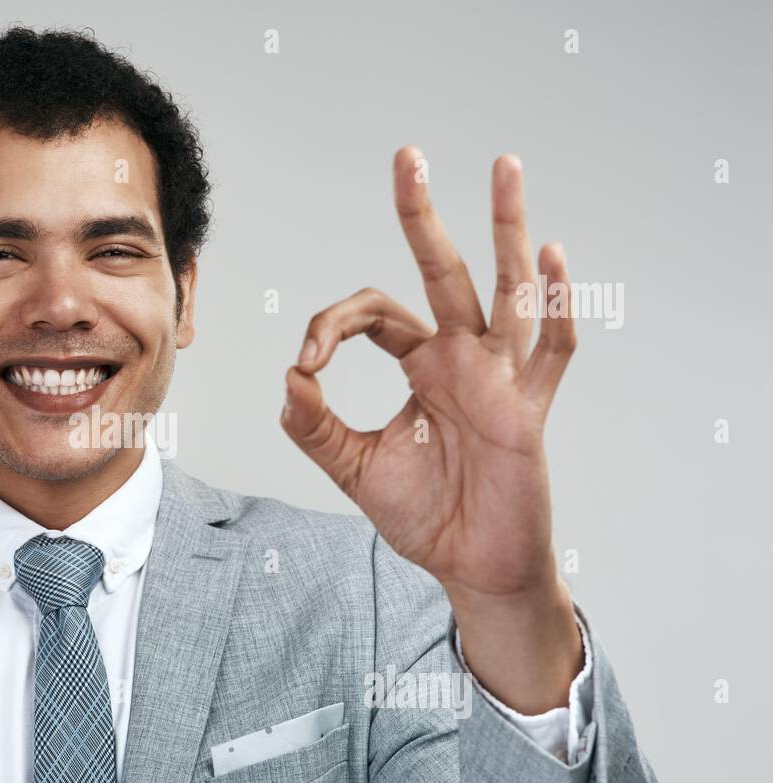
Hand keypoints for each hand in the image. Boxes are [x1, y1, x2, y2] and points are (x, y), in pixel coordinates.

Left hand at [281, 148, 581, 710]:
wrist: (473, 568)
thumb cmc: (425, 516)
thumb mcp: (355, 469)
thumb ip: (316, 428)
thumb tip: (287, 378)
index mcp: (419, 365)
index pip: (374, 314)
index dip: (333, 324)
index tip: (307, 362)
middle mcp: (461, 359)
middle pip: (442, 272)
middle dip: (422, 217)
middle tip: (406, 157)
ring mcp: (500, 379)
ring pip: (505, 290)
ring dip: (505, 228)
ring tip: (503, 166)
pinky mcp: (529, 412)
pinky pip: (549, 352)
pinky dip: (552, 307)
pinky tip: (549, 256)